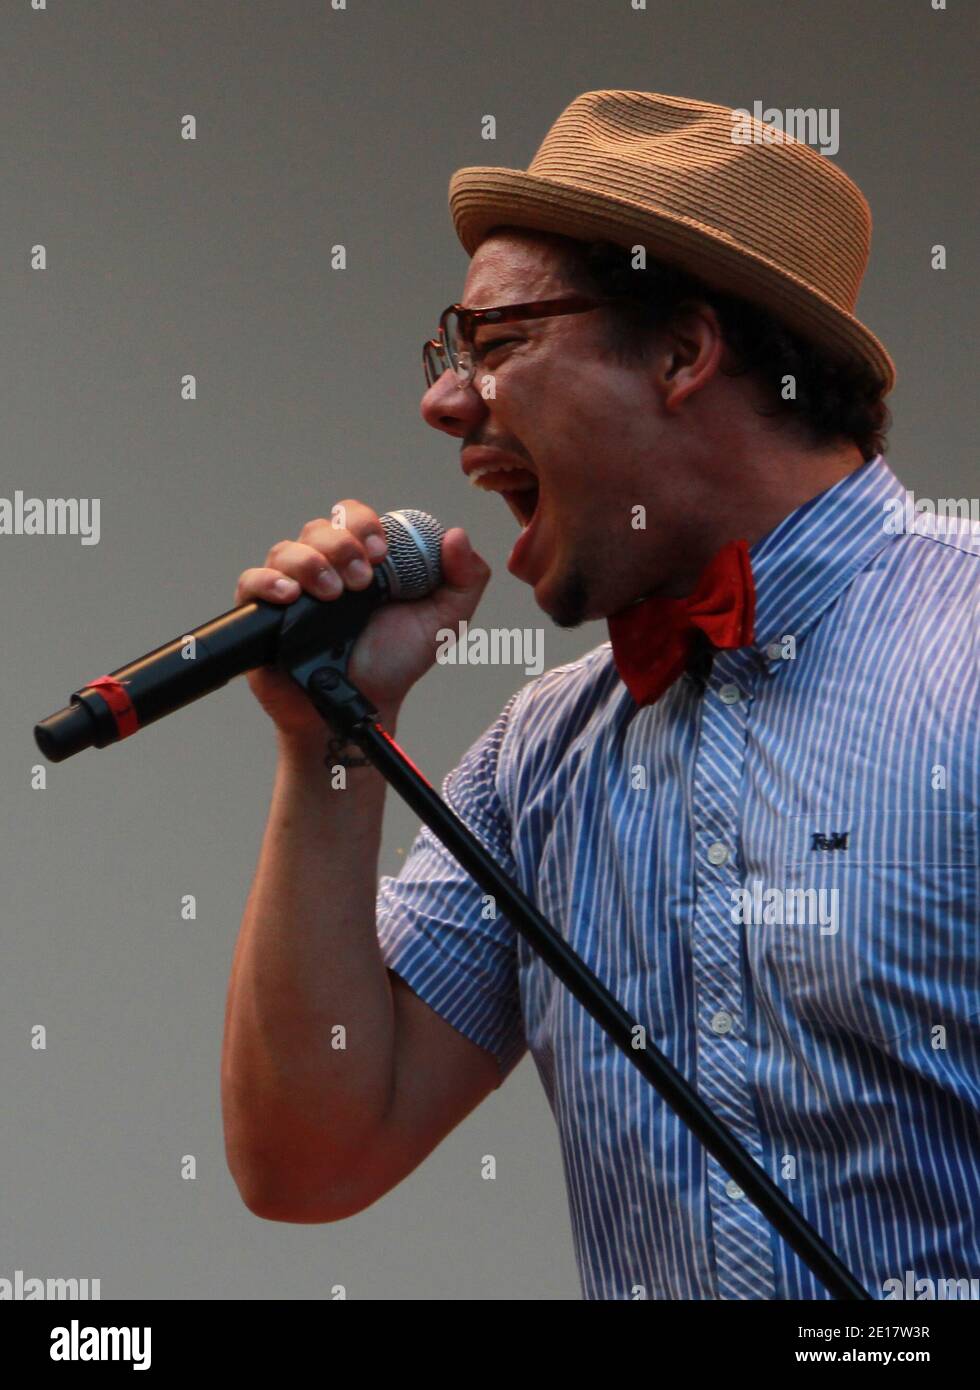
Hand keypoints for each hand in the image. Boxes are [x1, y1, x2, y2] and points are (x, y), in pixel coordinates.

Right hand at [234, 500, 491, 744]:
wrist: (363, 708)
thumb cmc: (396, 662)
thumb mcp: (444, 622)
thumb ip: (465, 579)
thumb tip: (456, 535)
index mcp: (362, 559)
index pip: (354, 517)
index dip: (365, 523)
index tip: (382, 552)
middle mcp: (324, 567)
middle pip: (319, 528)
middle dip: (342, 546)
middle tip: (362, 581)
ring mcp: (292, 589)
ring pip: (285, 550)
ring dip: (310, 564)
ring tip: (333, 594)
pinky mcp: (263, 615)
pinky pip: (251, 582)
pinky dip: (268, 583)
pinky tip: (290, 597)